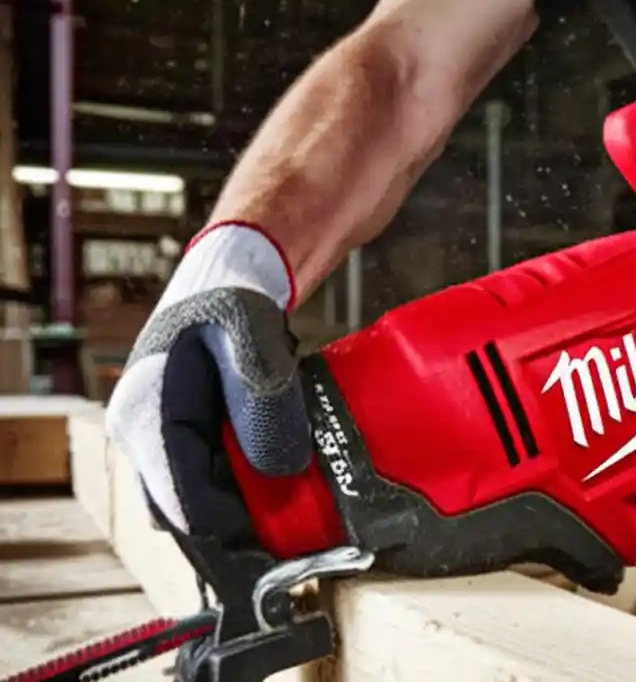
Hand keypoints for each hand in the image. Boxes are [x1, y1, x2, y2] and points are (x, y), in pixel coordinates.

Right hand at [105, 223, 310, 534]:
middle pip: (190, 510)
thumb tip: (278, 468)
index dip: (231, 530)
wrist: (230, 279)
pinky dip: (251, 489)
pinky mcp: (186, 439)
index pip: (180, 503)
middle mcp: (144, 435)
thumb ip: (263, 397)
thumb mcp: (253, 338)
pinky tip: (291, 488)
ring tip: (304, 515)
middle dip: (243, 526)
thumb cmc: (233, 300)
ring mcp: (162, 439)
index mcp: (145, 414)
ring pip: (204, 499)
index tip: (280, 542)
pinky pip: (216, 480)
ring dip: (249, 510)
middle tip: (301, 535)